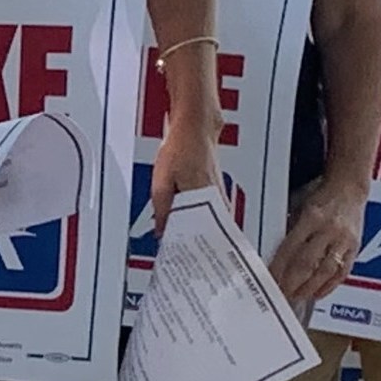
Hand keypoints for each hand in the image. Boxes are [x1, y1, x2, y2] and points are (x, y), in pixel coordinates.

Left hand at [147, 115, 220, 239]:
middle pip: (203, 230)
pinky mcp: (217, 190)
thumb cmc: (181, 147)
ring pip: (207, 221)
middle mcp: (216, 198)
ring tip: (179, 238)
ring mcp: (219, 194)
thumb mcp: (162, 180)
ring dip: (194, 229)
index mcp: (204, 197)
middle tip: (176, 251)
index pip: (196, 233)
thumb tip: (161, 232)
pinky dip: (198, 218)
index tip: (175, 254)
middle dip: (189, 242)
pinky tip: (187, 220)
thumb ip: (161, 209)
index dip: (185, 245)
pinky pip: (209, 211)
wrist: (195, 127)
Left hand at [266, 182, 361, 312]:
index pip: (291, 248)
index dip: (279, 268)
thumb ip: (290, 231)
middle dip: (292, 282)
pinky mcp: (354, 248)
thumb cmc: (322, 197)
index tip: (270, 280)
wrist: (350, 188)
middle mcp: (329, 229)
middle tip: (282, 294)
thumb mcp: (299, 207)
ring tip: (297, 296)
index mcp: (311, 217)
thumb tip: (276, 257)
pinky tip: (318, 293)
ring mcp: (344, 240)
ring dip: (309, 288)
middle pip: (307, 263)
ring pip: (325, 271)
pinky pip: (342, 272)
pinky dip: (329, 286)